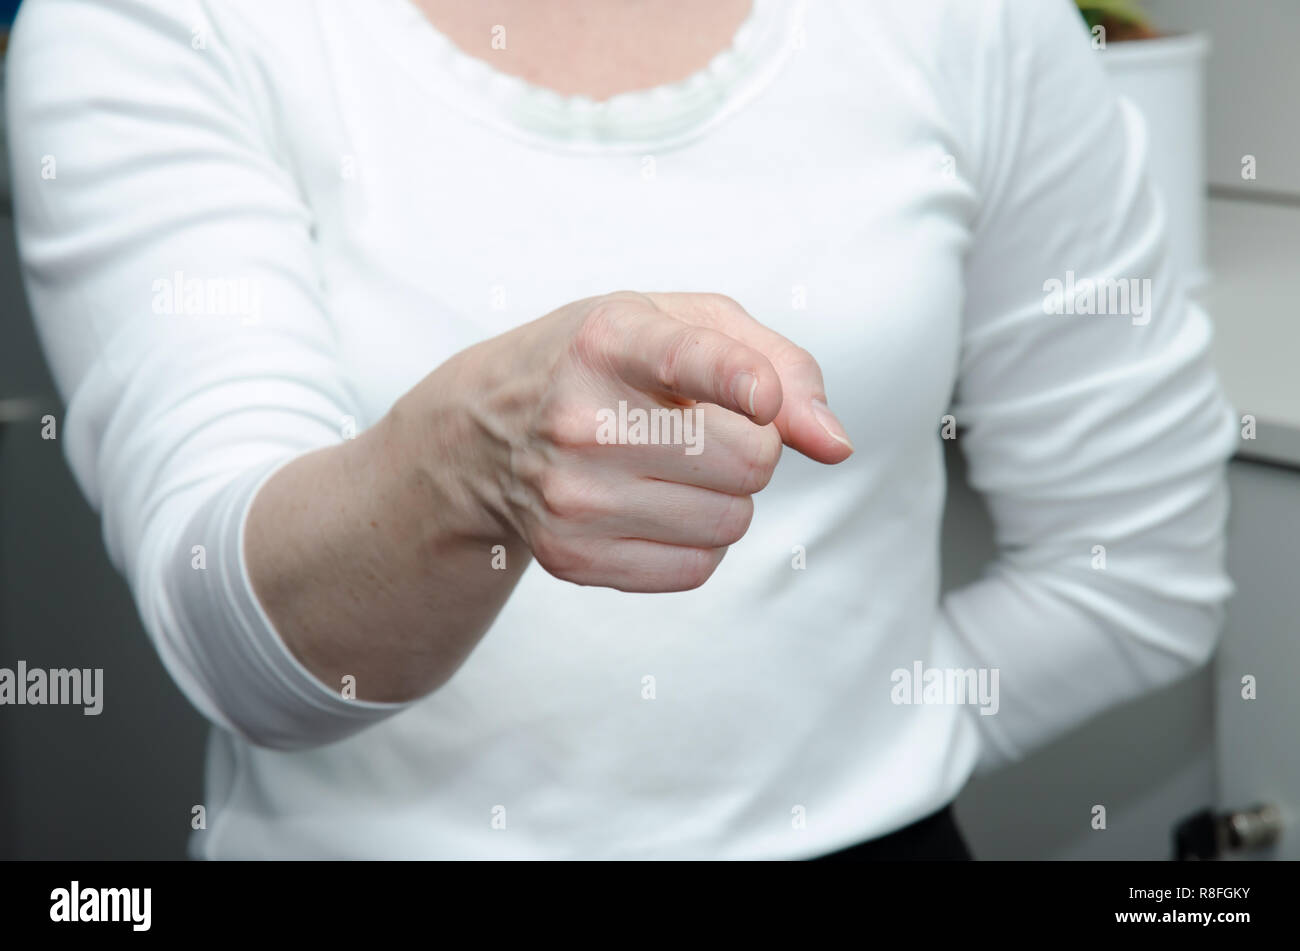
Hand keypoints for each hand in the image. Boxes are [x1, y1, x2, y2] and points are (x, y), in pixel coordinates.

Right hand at [407, 291, 853, 592]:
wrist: (490, 429)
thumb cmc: (609, 364)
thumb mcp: (685, 324)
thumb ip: (781, 365)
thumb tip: (834, 444)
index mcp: (609, 341)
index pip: (689, 361)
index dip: (740, 380)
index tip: (761, 398)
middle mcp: (581, 419)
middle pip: (750, 461)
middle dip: (754, 447)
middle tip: (705, 428)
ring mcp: (570, 496)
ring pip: (732, 522)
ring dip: (726, 497)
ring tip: (673, 466)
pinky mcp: (569, 556)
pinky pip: (697, 569)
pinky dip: (696, 541)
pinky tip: (653, 505)